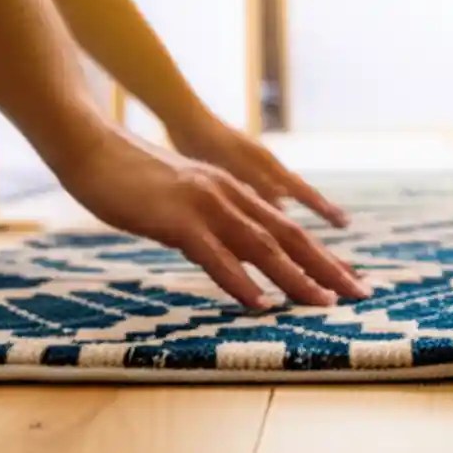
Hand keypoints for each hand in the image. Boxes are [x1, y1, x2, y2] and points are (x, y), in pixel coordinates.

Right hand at [56, 126, 369, 309]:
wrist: (91, 149)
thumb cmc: (131, 181)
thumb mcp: (183, 203)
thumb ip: (212, 225)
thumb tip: (233, 255)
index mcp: (233, 193)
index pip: (289, 228)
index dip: (323, 256)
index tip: (351, 281)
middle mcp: (229, 196)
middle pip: (290, 236)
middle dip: (329, 267)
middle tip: (362, 294)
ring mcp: (205, 205)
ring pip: (262, 246)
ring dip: (296, 277)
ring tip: (324, 304)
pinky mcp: (177, 218)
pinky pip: (215, 255)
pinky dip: (241, 281)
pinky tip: (261, 304)